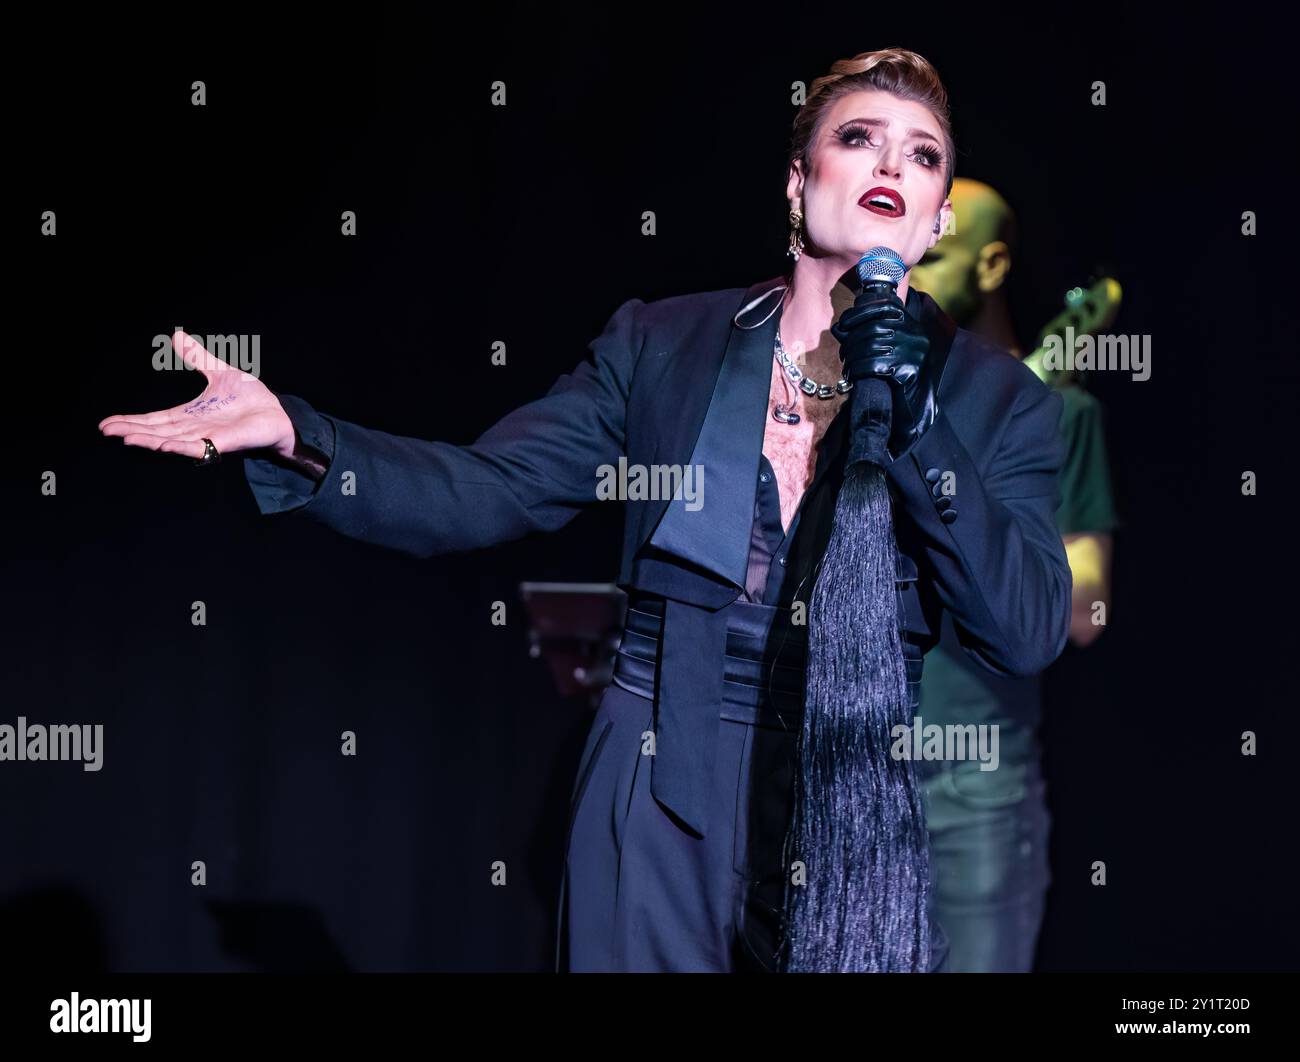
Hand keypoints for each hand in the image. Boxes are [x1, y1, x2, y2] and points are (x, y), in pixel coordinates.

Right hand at [99, 330, 296, 461]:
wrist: (278, 413)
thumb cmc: (252, 398)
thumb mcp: (219, 372)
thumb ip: (197, 358)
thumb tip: (176, 335)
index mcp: (190, 415)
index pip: (155, 419)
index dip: (132, 420)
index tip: (108, 423)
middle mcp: (195, 429)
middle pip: (157, 431)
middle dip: (132, 431)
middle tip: (106, 431)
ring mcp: (208, 437)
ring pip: (173, 441)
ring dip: (149, 440)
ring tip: (126, 438)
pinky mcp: (224, 443)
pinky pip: (199, 446)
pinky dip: (181, 446)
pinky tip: (163, 445)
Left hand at [832, 287, 940, 457]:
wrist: (914, 406)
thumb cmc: (895, 376)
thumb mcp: (885, 350)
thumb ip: (866, 336)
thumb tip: (837, 328)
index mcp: (912, 325)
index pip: (885, 306)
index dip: (860, 313)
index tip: (842, 324)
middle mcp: (916, 335)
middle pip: (874, 328)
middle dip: (852, 341)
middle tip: (842, 354)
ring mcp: (915, 352)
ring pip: (872, 346)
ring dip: (852, 357)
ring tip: (846, 366)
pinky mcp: (910, 370)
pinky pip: (875, 365)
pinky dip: (858, 369)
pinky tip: (852, 375)